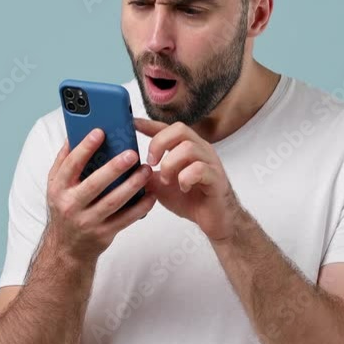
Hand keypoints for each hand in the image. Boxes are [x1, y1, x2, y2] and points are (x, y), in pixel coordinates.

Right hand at [43, 128, 156, 262]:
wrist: (66, 248)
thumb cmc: (64, 208)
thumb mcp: (56, 186)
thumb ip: (64, 161)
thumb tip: (74, 134)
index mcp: (59, 189)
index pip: (71, 165)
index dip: (85, 148)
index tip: (100, 132)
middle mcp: (71, 206)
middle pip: (95, 184)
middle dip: (114, 168)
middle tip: (132, 153)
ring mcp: (88, 221)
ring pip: (113, 202)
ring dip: (132, 185)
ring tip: (146, 170)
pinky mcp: (104, 234)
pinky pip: (126, 219)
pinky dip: (140, 207)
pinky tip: (151, 194)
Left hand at [134, 118, 240, 240]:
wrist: (213, 219)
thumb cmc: (190, 199)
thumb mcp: (161, 186)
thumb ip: (147, 175)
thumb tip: (127, 170)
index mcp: (187, 148)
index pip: (168, 128)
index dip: (149, 124)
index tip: (132, 123)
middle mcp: (200, 150)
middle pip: (179, 129)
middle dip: (159, 143)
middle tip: (151, 162)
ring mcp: (210, 162)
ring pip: (188, 148)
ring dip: (171, 164)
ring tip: (166, 180)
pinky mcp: (216, 178)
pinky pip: (200, 169)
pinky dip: (185, 178)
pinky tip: (183, 188)